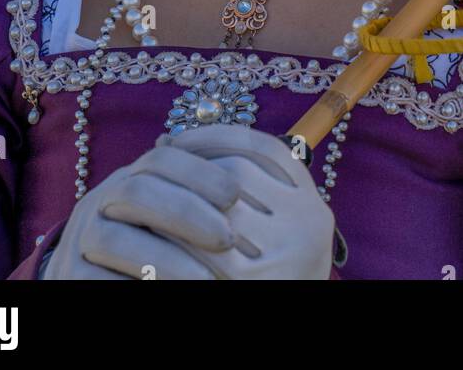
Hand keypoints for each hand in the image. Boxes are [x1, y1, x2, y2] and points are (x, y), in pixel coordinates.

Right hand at [41, 139, 243, 278]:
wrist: (93, 284)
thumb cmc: (150, 251)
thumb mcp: (169, 219)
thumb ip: (195, 196)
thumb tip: (253, 174)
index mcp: (128, 180)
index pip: (161, 159)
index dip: (197, 171)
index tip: (235, 194)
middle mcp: (100, 202)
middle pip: (138, 190)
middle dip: (186, 211)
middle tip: (228, 237)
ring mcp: (79, 241)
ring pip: (115, 241)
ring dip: (165, 260)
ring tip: (206, 282)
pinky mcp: (68, 278)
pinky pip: (97, 282)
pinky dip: (135, 290)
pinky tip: (171, 298)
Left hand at [154, 123, 335, 279]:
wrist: (288, 325)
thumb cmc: (264, 274)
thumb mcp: (269, 227)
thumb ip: (238, 186)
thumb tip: (166, 141)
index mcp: (312, 203)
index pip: (263, 147)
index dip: (216, 136)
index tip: (177, 141)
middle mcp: (308, 223)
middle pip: (237, 170)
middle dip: (191, 166)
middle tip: (153, 169)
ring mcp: (285, 255)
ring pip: (216, 204)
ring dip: (178, 197)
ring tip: (150, 198)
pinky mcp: (251, 282)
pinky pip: (203, 246)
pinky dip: (176, 235)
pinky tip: (156, 234)